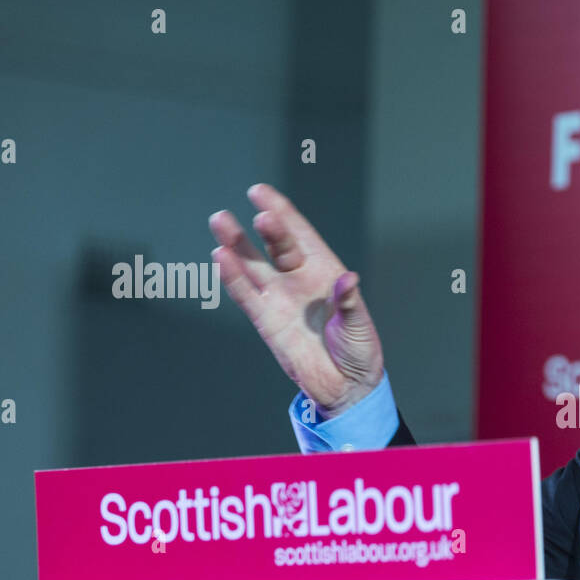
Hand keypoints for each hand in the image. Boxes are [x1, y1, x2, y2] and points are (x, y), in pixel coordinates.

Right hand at [210, 184, 383, 417]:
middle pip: (276, 245)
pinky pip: (245, 295)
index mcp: (325, 272)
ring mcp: (279, 298)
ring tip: (220, 222)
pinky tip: (220, 257)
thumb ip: (349, 302)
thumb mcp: (359, 324)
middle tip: (258, 212)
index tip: (261, 193)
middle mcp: (298, 279)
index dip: (282, 213)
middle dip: (267, 227)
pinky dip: (232, 277)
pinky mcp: (266, 321)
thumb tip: (347, 280)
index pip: (300, 235)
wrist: (346, 386)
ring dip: (236, 244)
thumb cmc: (358, 349)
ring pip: (252, 265)